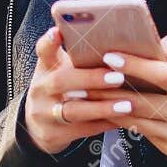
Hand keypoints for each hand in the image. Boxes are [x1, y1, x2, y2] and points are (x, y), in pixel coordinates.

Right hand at [20, 26, 142, 154]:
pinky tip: (124, 120)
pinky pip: (83, 130)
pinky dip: (105, 124)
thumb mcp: (60, 70)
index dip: (50, 41)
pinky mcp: (53, 135)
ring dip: (102, 108)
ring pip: (73, 111)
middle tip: (118, 77)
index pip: (43, 50)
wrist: (39, 125)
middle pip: (61, 81)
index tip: (59, 32)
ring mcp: (44, 114)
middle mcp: (41, 89)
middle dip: (91, 79)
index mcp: (45, 68)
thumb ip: (77, 57)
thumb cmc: (60, 90)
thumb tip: (113, 40)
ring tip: (127, 105)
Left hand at [96, 34, 166, 166]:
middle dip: (110, 90)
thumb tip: (152, 42)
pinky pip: (145, 134)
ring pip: (139, 120)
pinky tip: (110, 112)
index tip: (110, 56)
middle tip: (85, 80)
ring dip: (111, 108)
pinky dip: (127, 122)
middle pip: (143, 101)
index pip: (163, 75)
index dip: (135, 65)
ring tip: (89, 96)